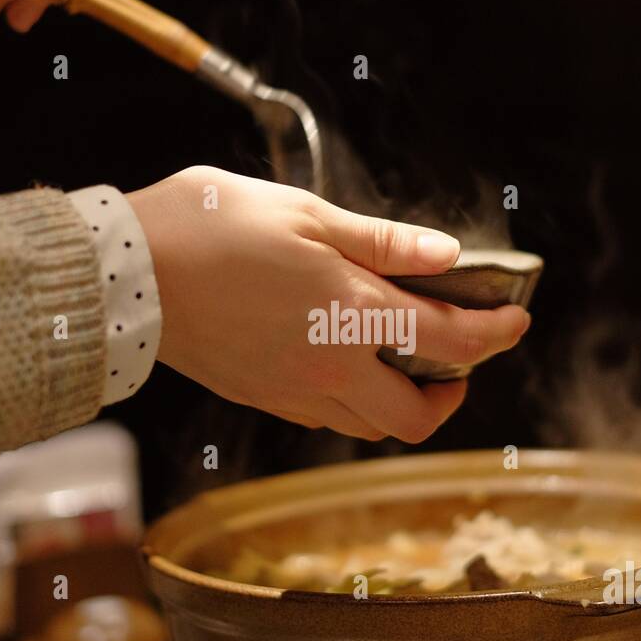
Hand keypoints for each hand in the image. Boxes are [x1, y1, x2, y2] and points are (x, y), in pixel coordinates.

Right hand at [128, 167, 531, 442]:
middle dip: (453, 395)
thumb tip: (445, 254)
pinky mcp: (264, 399)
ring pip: (372, 427)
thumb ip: (381, 241)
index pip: (452, 341)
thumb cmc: (208, 228)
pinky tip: (345, 358)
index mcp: (350, 312)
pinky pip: (328, 417)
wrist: (125, 277)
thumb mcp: (305, 213)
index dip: (496, 334)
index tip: (515, 320)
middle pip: (418, 418)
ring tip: (403, 357)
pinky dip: (356, 399)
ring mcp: (294, 392)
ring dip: (404, 402)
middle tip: (456, 358)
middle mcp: (329, 367)